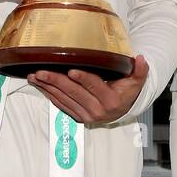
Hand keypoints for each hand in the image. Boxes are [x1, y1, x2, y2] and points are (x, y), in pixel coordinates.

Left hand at [28, 54, 148, 123]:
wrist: (122, 109)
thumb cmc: (127, 91)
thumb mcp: (136, 81)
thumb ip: (140, 70)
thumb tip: (141, 59)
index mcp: (111, 101)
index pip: (95, 86)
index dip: (83, 78)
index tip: (71, 70)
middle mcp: (97, 110)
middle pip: (74, 93)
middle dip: (56, 81)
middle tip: (42, 71)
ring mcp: (85, 115)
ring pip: (63, 99)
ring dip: (47, 87)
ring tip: (34, 76)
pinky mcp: (77, 116)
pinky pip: (60, 105)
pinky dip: (49, 94)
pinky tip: (40, 85)